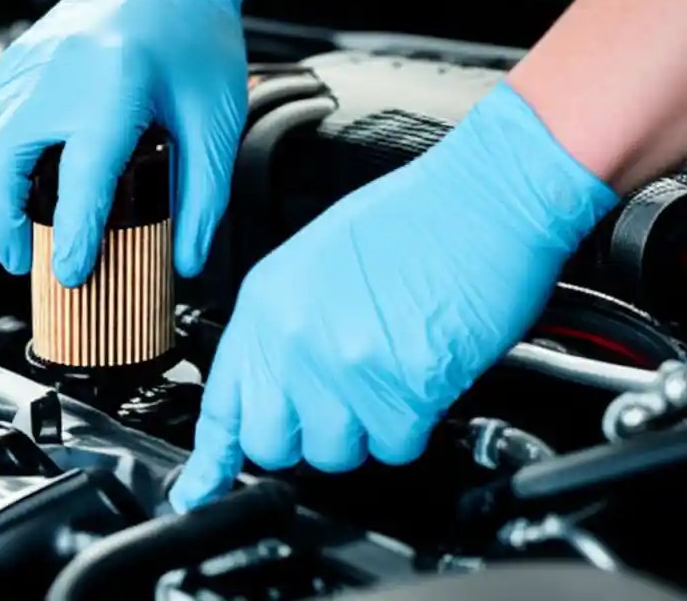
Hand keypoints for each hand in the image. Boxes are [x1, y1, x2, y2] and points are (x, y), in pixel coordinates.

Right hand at [0, 0, 247, 285]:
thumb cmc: (192, 36)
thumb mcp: (214, 118)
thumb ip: (204, 194)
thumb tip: (186, 257)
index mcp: (112, 86)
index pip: (79, 179)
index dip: (70, 236)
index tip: (69, 274)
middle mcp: (57, 73)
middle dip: (2, 225)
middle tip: (24, 260)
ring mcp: (27, 66)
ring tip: (13, 234)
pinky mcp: (13, 64)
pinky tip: (9, 189)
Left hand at [169, 82, 619, 510]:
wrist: (487, 194)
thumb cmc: (418, 218)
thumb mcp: (318, 261)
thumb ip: (288, 326)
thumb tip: (281, 382)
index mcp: (266, 302)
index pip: (223, 400)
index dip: (212, 456)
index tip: (199, 491)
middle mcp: (291, 338)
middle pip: (271, 443)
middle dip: (307, 435)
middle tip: (344, 401)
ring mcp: (340, 367)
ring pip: (335, 452)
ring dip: (366, 428)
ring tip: (393, 368)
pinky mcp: (398, 389)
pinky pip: (394, 446)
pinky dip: (414, 425)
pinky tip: (423, 373)